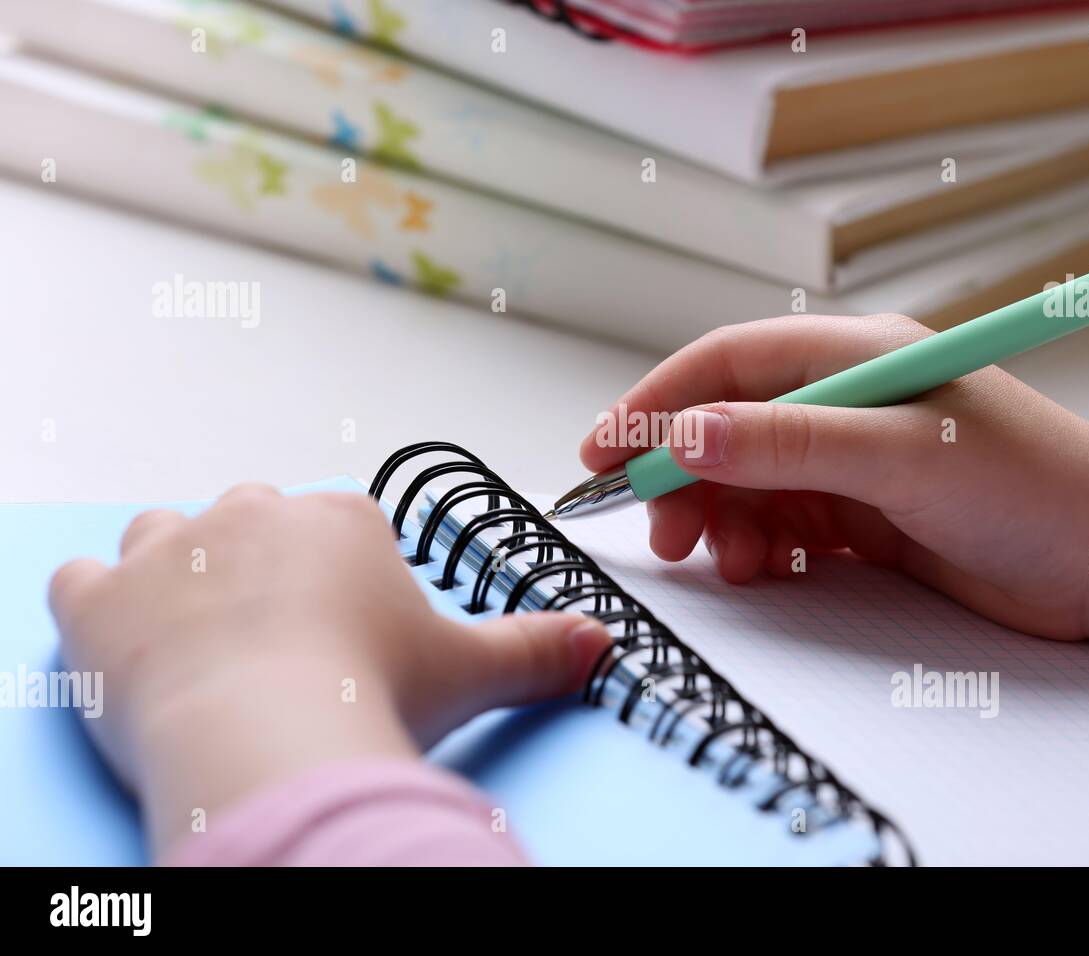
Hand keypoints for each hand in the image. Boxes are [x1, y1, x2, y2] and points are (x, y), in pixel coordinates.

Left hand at [48, 484, 609, 854]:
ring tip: (202, 631)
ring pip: (164, 535)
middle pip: (251, 521)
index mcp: (338, 520)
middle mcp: (250, 514)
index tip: (347, 622)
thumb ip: (536, 646)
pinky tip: (121, 638)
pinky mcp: (98, 600)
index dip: (342, 575)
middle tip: (284, 637)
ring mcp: (167, 551)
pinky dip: (96, 606)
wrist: (269, 735)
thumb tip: (604, 641)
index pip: (338, 526)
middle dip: (263, 567)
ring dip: (177, 570)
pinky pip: (81, 579)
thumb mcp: (466, 668)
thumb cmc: (367, 690)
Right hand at [583, 314, 1088, 640]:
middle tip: (663, 533)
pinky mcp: (867, 515)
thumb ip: (789, 444)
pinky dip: (759, 545)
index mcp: (853, 356)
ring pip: (750, 482)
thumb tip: (684, 434)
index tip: (602, 452)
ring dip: (720, 518)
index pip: (727, 364)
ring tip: (724, 561)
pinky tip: (764, 569)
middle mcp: (847, 401)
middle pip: (728, 428)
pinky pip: (783, 523)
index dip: (656, 403)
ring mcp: (855, 460)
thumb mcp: (900, 457)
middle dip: (684, 477)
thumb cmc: (1029, 488)